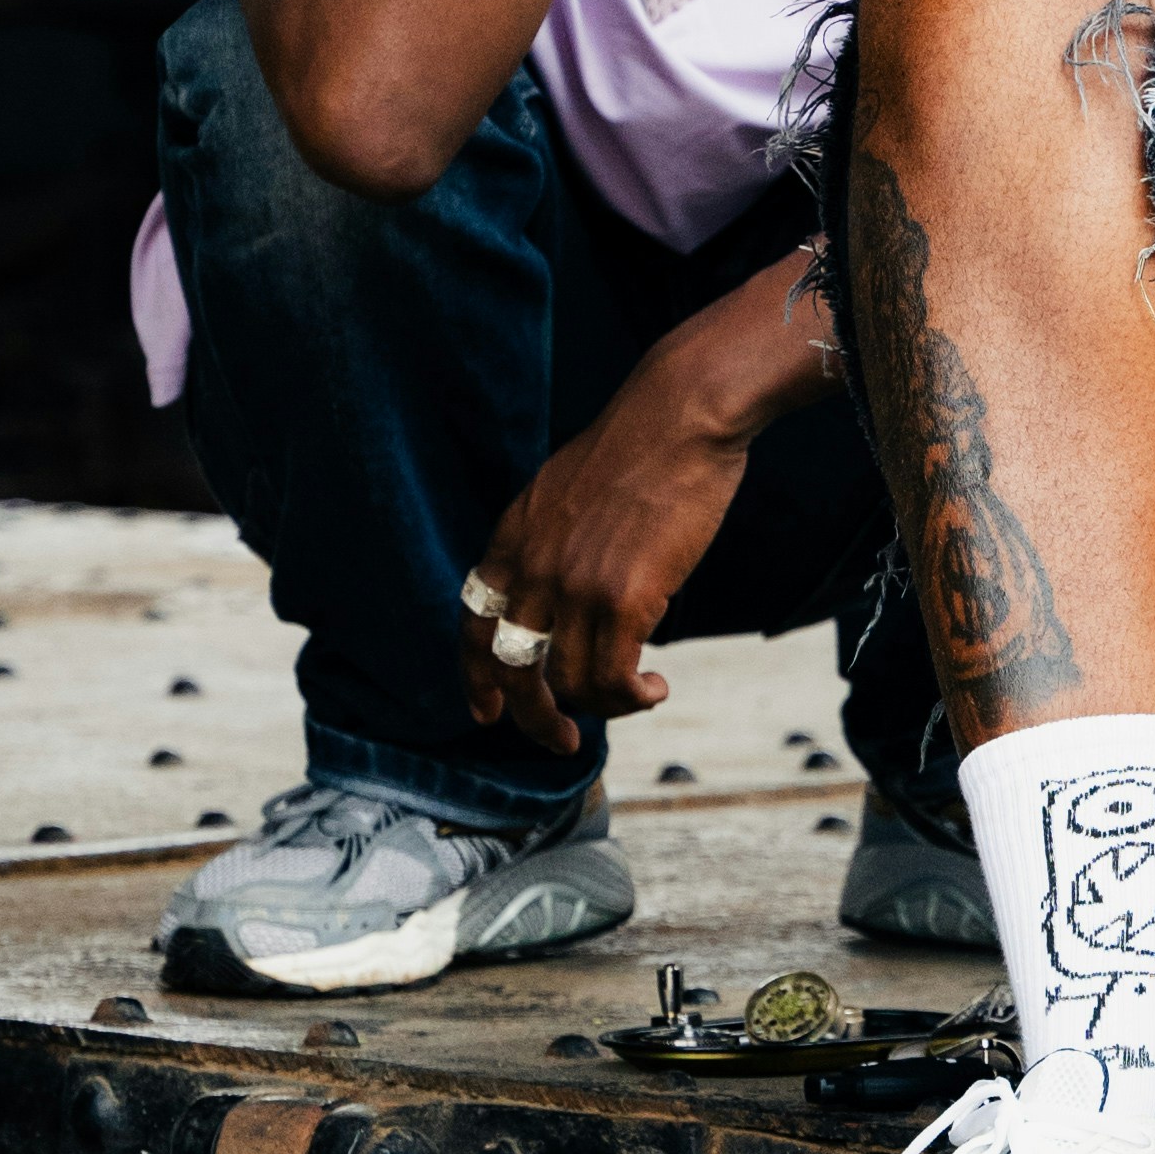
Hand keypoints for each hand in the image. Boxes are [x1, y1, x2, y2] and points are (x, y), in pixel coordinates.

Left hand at [457, 277, 826, 750]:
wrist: (681, 415)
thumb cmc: (641, 446)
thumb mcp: (566, 490)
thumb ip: (553, 542)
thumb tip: (568, 593)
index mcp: (513, 538)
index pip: (473, 623)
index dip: (476, 677)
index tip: (487, 712)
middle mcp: (533, 567)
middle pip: (513, 669)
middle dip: (532, 717)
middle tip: (560, 739)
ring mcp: (574, 585)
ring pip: (570, 681)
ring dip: (602, 706)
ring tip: (637, 697)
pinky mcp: (623, 597)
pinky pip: (614, 676)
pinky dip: (633, 697)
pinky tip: (656, 690)